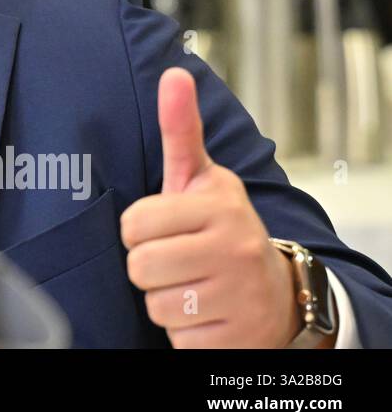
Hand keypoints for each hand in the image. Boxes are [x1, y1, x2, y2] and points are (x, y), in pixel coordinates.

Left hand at [120, 67, 305, 347]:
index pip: (133, 223)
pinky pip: (175, 338)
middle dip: (149, 266)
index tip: (164, 227)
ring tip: (191, 284)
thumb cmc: (221, 229)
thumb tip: (174, 73)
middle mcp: (235, 248)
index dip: (139, 229)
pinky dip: (183, 331)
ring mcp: (239, 296)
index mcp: (219, 206)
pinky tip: (205, 313)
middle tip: (176, 259)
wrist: (277, 294)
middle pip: (139, 265)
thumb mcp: (201, 178)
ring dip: (165, 300)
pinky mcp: (234, 337)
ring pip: (154, 303)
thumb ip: (180, 130)